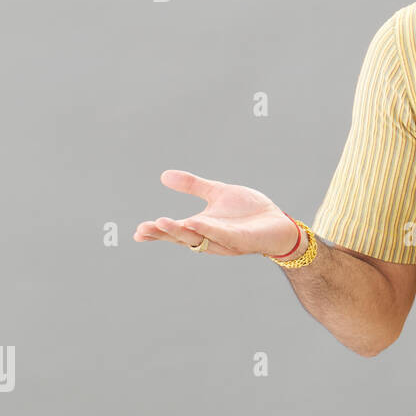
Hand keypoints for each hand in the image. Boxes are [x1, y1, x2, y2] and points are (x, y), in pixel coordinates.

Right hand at [133, 170, 300, 256]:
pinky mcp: (242, 240)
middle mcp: (209, 237)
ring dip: (180, 232)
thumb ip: (193, 185)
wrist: (278, 222)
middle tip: (144, 229)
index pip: (175, 231)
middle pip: (182, 237)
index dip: (157, 233)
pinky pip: (223, 235)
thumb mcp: (217, 193)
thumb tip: (164, 175)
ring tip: (162, 223)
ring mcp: (225, 240)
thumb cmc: (248, 212)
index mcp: (201, 227)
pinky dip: (208, 229)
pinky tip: (195, 222)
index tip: (138, 233)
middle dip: (163, 233)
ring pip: (198, 239)